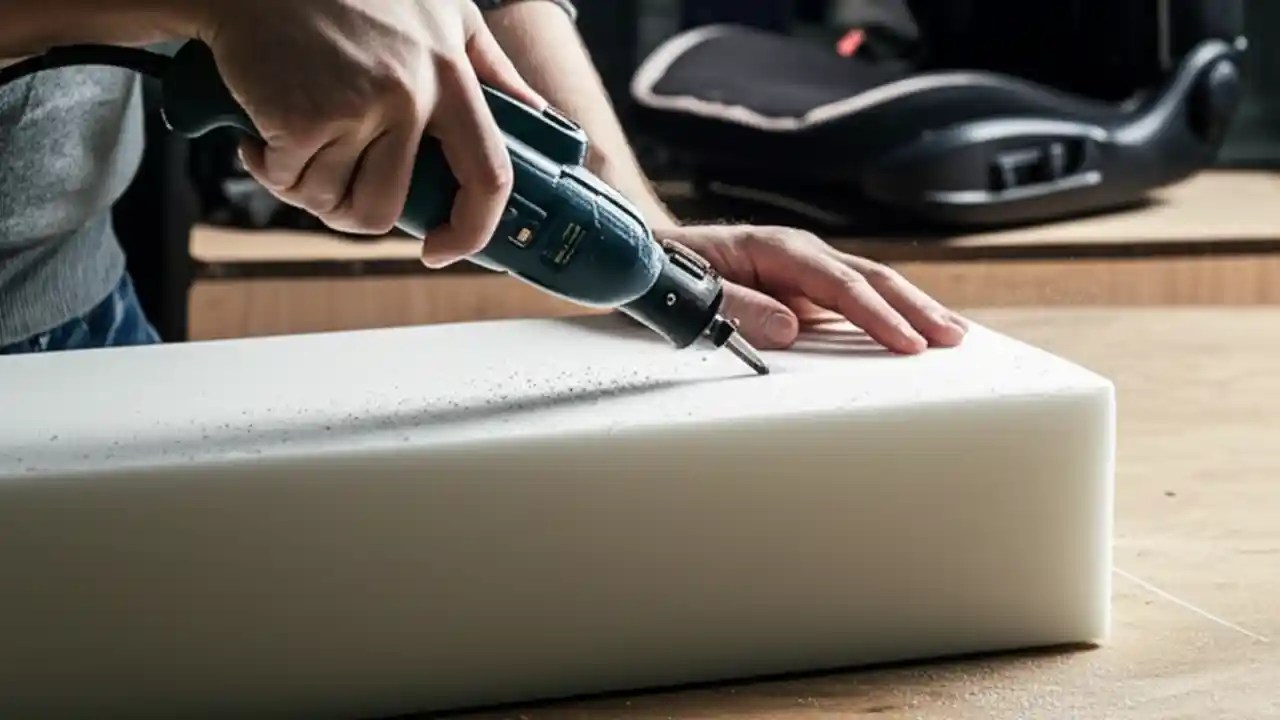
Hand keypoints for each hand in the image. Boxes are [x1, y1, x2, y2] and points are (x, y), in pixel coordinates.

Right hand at [197, 0, 541, 264]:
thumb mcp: (440, 9)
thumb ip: (488, 63)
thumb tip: (534, 114)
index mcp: (450, 73)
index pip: (489, 175)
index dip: (471, 230)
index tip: (442, 249)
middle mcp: (410, 95)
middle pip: (386, 209)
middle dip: (350, 215)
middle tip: (329, 186)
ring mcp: (358, 108)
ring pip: (333, 202)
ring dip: (304, 187)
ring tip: (294, 143)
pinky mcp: (304, 118)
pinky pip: (288, 181)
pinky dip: (265, 165)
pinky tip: (259, 129)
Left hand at [662, 225, 968, 353]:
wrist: (644, 260)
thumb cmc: (663, 273)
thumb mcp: (686, 289)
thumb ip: (735, 306)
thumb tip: (791, 328)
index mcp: (774, 247)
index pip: (837, 282)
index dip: (874, 314)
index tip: (905, 343)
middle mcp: (798, 255)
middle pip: (867, 278)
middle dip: (912, 308)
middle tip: (951, 338)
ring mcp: (803, 273)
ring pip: (868, 288)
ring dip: (910, 310)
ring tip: (951, 335)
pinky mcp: (802, 293)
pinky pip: (851, 305)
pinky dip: (886, 318)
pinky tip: (912, 335)